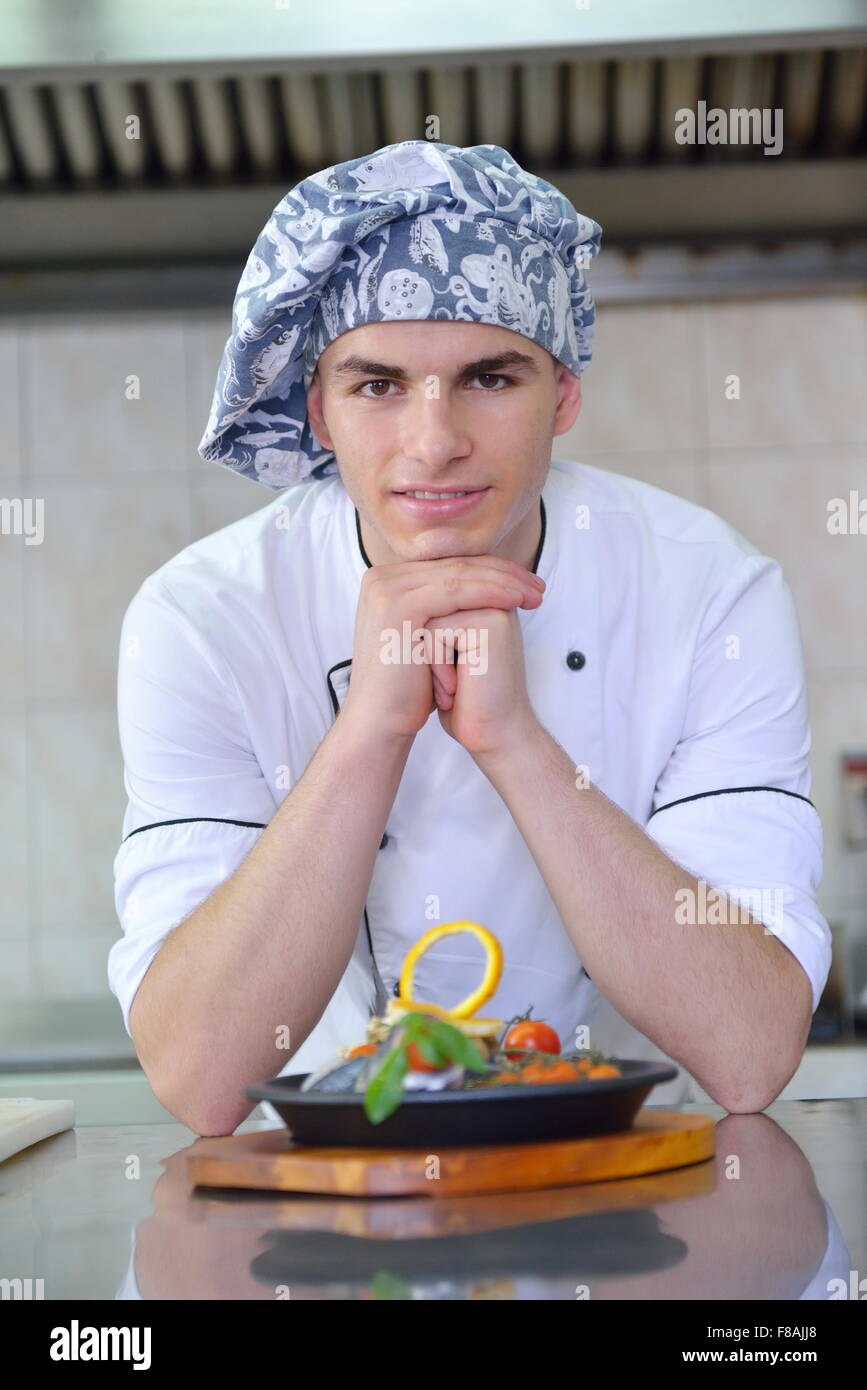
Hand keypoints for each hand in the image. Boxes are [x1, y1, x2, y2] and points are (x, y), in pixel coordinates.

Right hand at [340, 556, 544, 742]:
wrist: (380, 722)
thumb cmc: (407, 689)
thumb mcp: (426, 639)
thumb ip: (444, 609)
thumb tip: (482, 588)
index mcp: (387, 582)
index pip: (448, 565)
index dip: (491, 570)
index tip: (525, 583)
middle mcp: (381, 579)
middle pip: (454, 566)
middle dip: (502, 574)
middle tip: (537, 586)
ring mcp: (386, 590)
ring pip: (457, 576)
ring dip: (502, 582)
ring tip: (533, 594)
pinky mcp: (397, 606)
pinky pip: (454, 592)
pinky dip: (488, 593)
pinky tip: (514, 601)